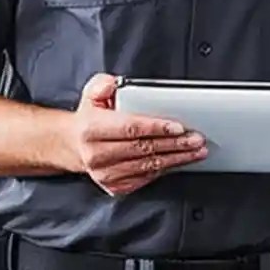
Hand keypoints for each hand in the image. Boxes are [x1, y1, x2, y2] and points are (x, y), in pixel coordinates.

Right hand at [62, 73, 207, 195]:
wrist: (73, 146)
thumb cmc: (89, 119)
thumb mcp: (91, 94)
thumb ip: (102, 84)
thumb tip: (113, 84)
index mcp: (92, 129)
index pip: (131, 128)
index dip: (157, 128)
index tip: (179, 127)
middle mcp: (97, 154)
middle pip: (144, 148)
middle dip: (175, 144)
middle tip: (196, 138)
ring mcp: (105, 173)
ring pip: (148, 166)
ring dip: (176, 159)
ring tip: (196, 151)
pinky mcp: (114, 186)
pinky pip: (145, 178)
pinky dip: (165, 169)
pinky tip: (180, 161)